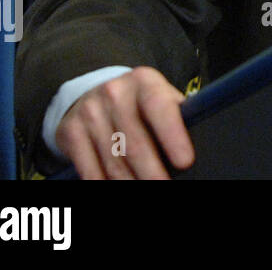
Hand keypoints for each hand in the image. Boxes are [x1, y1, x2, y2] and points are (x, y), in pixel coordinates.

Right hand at [55, 66, 194, 178]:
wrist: (93, 95)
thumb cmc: (140, 103)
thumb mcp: (160, 98)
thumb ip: (175, 116)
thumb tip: (201, 142)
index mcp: (145, 82)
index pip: (160, 107)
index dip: (173, 136)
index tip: (185, 161)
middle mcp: (114, 93)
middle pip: (135, 144)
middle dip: (152, 173)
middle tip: (164, 186)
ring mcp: (90, 112)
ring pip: (113, 162)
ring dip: (130, 183)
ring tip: (144, 190)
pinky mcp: (70, 132)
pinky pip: (89, 169)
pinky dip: (104, 184)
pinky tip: (115, 189)